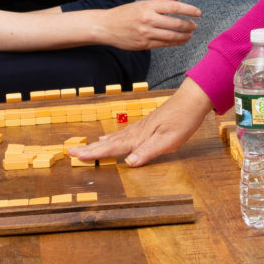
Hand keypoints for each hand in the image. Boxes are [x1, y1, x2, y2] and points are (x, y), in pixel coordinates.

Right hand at [73, 77, 213, 166]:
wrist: (192, 100)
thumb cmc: (183, 120)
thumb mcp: (169, 140)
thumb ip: (148, 151)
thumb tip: (129, 162)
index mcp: (139, 136)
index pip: (112, 147)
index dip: (94, 153)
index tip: (76, 156)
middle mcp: (136, 131)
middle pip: (108, 142)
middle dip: (89, 148)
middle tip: (70, 152)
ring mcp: (139, 127)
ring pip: (113, 138)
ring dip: (98, 144)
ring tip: (85, 148)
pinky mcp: (145, 125)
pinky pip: (122, 134)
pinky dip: (111, 139)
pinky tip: (108, 139)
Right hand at [96, 0, 202, 50]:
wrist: (106, 26)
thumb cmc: (125, 13)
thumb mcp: (143, 4)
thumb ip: (163, 1)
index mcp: (148, 6)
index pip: (174, 7)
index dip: (189, 10)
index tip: (198, 13)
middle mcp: (148, 19)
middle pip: (175, 23)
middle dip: (189, 25)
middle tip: (195, 25)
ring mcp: (146, 33)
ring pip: (172, 36)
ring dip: (184, 36)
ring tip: (190, 34)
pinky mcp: (144, 44)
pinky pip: (164, 44)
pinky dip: (175, 43)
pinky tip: (181, 41)